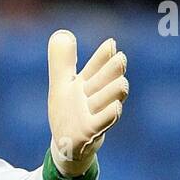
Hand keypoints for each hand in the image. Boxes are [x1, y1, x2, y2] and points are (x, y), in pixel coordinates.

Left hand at [48, 31, 128, 176]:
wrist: (66, 146)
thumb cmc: (67, 115)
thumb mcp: (60, 86)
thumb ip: (61, 61)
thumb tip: (62, 33)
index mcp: (88, 82)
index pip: (100, 63)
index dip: (105, 54)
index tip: (111, 45)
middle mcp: (96, 95)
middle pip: (112, 75)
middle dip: (115, 67)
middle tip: (120, 59)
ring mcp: (97, 113)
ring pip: (114, 94)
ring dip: (110, 91)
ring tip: (108, 92)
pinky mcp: (92, 132)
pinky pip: (106, 119)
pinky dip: (111, 113)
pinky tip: (115, 107)